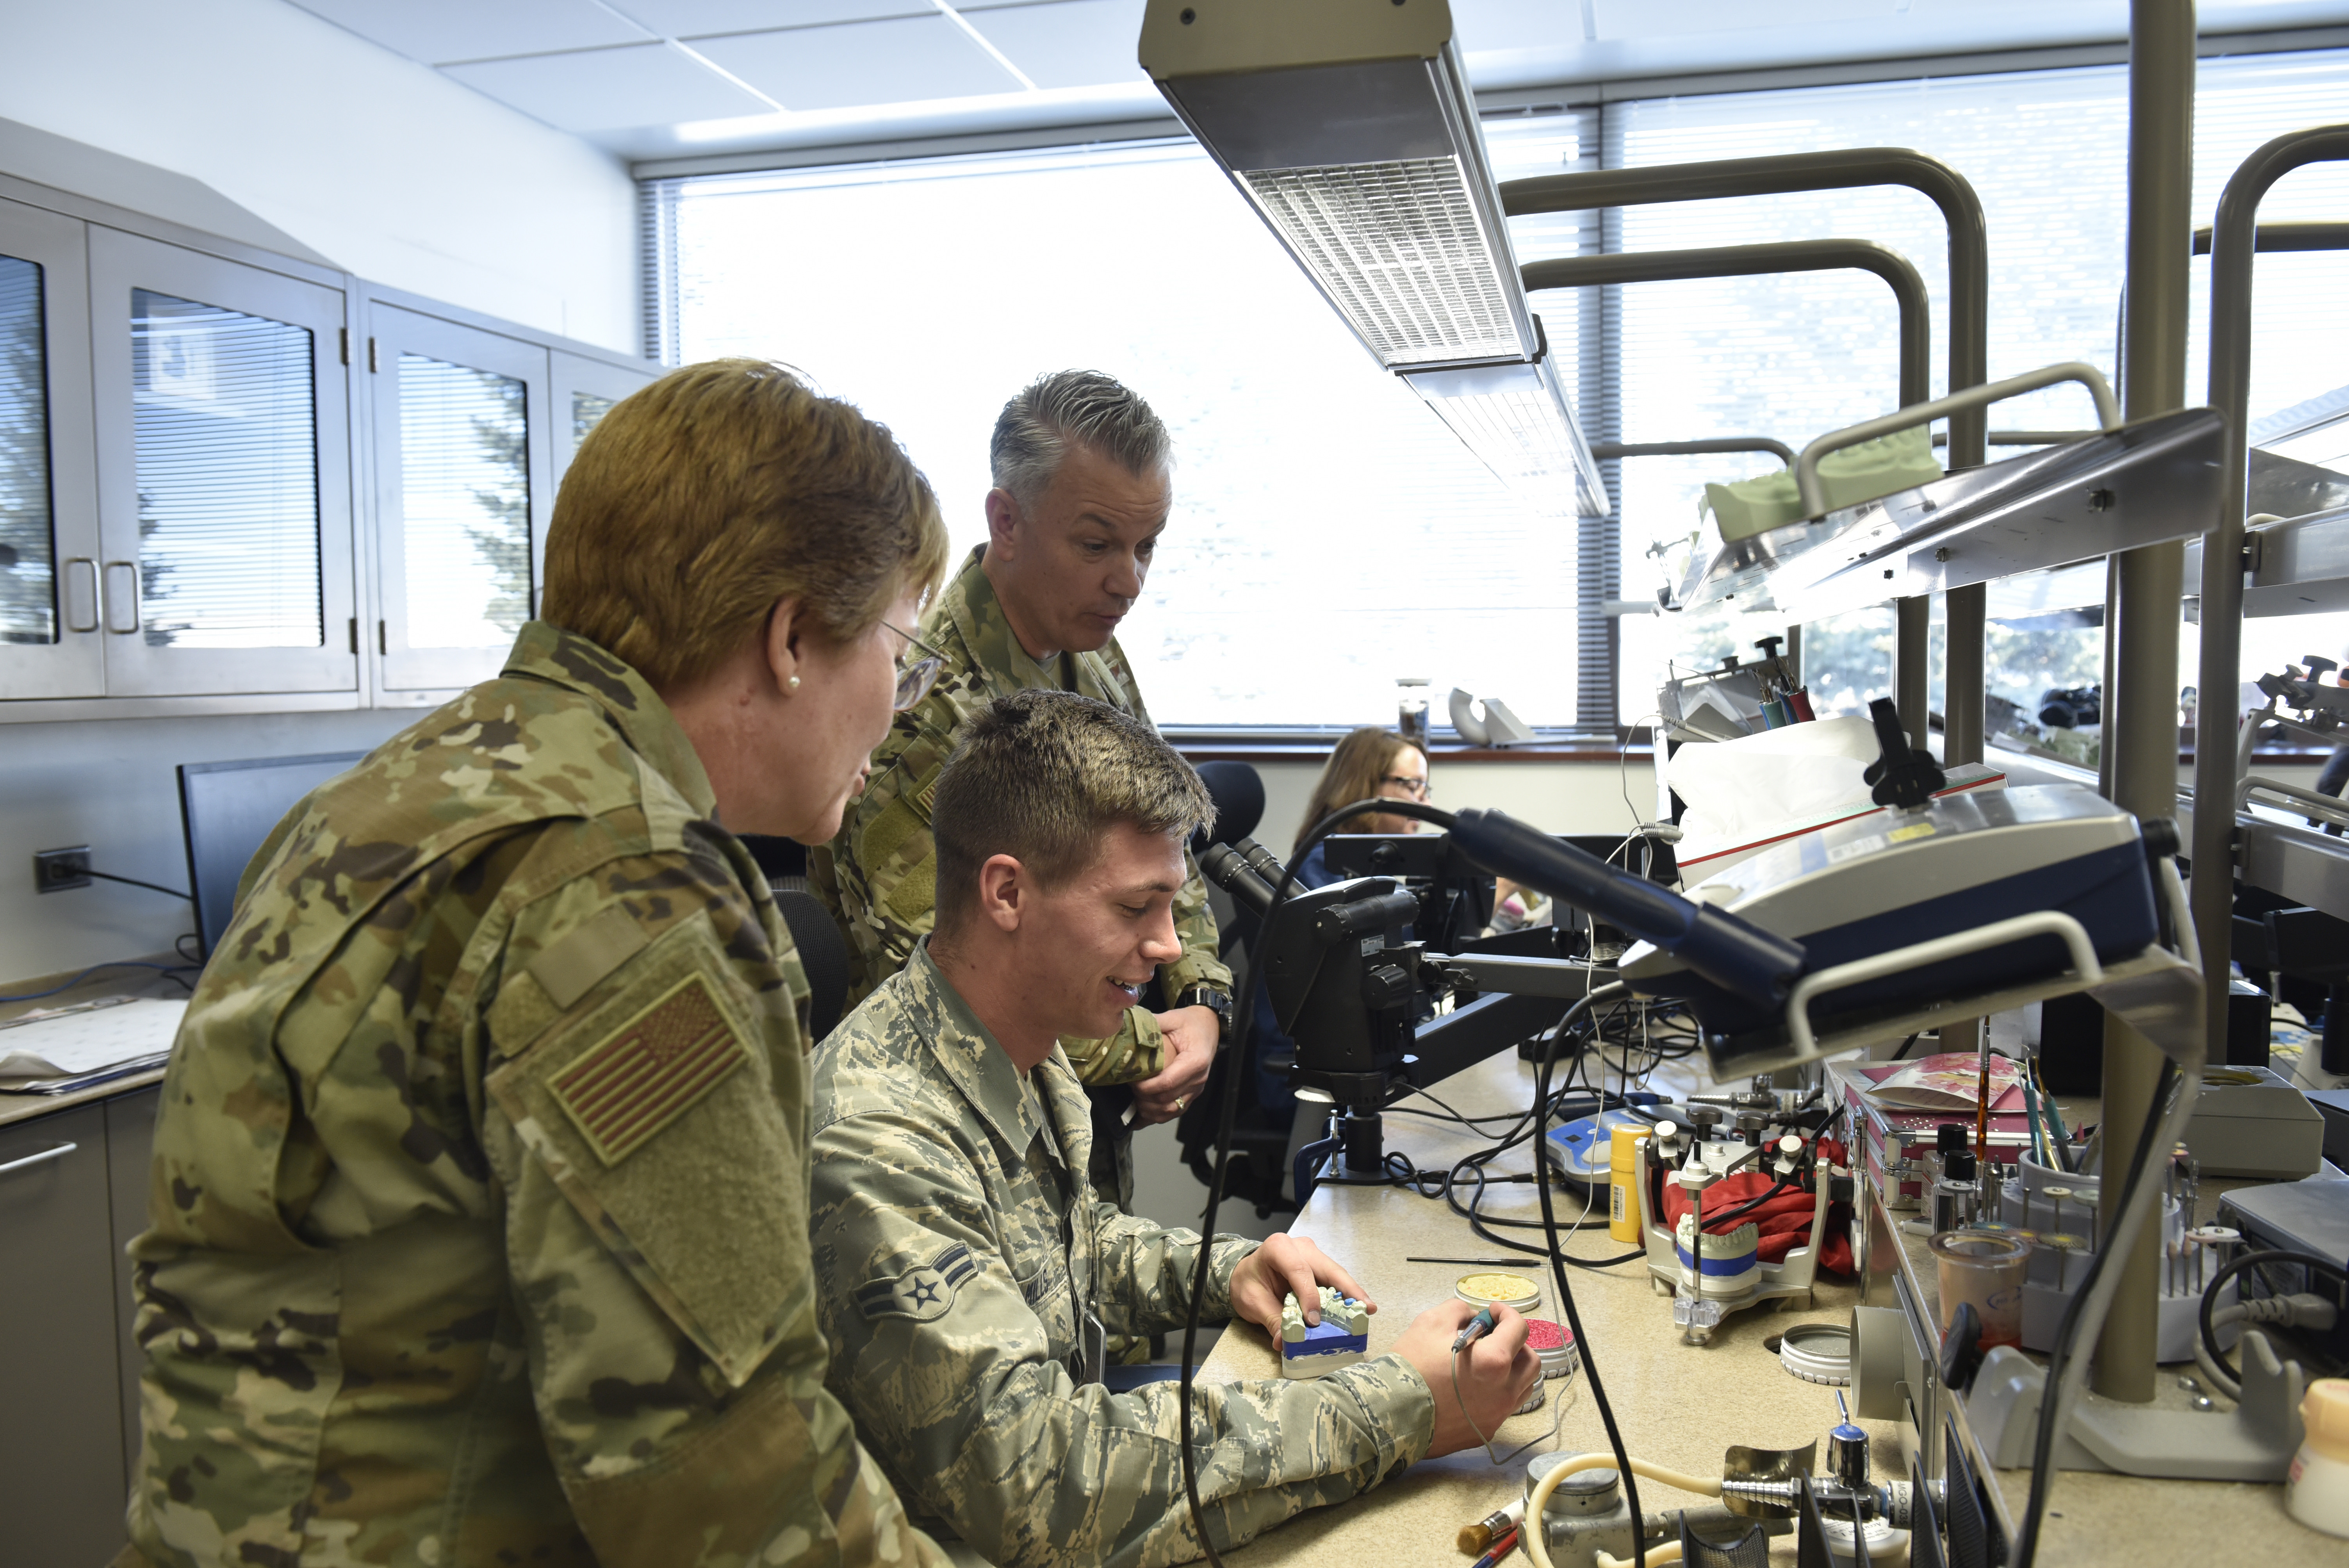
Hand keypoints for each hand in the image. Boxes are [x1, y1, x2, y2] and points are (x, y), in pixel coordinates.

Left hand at [1129, 1004, 1218, 1123]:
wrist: (1208, 1029)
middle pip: (1166, 1100)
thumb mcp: (1174, 1018)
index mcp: (1196, 1061)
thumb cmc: (1191, 1024)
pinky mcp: (1191, 1096)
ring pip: (1170, 1111)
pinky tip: (1141, 1112)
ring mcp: (1195, 1090)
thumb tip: (1127, 1023)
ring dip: (1149, 1110)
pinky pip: (1174, 1113)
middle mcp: (1198, 1079)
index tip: (1130, 1080)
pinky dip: (1156, 1115)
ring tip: (1133, 1099)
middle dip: (1143, 1097)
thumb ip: (1153, 1023)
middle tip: (1128, 1086)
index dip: (1146, 1086)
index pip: (1168, 1082)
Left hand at [1225, 1232, 1376, 1338]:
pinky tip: (1356, 1308)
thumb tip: (1284, 1342)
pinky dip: (1345, 1295)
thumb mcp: (1252, 1302)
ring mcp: (1312, 1255)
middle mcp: (1299, 1247)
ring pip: (1336, 1274)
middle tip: (1366, 1309)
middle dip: (1348, 1289)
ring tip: (1366, 1311)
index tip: (1314, 1320)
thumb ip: (1271, 1321)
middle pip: (1327, 1268)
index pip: (1299, 1269)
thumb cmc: (1248, 1282)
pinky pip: (1334, 1280)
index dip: (1309, 1295)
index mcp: (1278, 1248)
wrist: (1245, 1274)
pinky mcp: (1319, 1267)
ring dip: (1351, 1294)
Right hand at [1391, 1300, 1539, 1458]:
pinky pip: (1505, 1407)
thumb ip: (1459, 1311)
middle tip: (1494, 1337)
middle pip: (1530, 1361)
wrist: (1391, 1414)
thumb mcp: (1430, 1322)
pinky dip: (1499, 1391)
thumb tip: (1474, 1318)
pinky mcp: (1487, 1431)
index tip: (1492, 1312)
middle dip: (1516, 1343)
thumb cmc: (1411, 1367)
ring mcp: (1497, 1414)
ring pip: (1523, 1387)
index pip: (1518, 1328)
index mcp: (1494, 1361)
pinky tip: (1477, 1386)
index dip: (1506, 1313)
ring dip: (1513, 1369)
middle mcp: (1504, 1391)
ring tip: (1489, 1362)